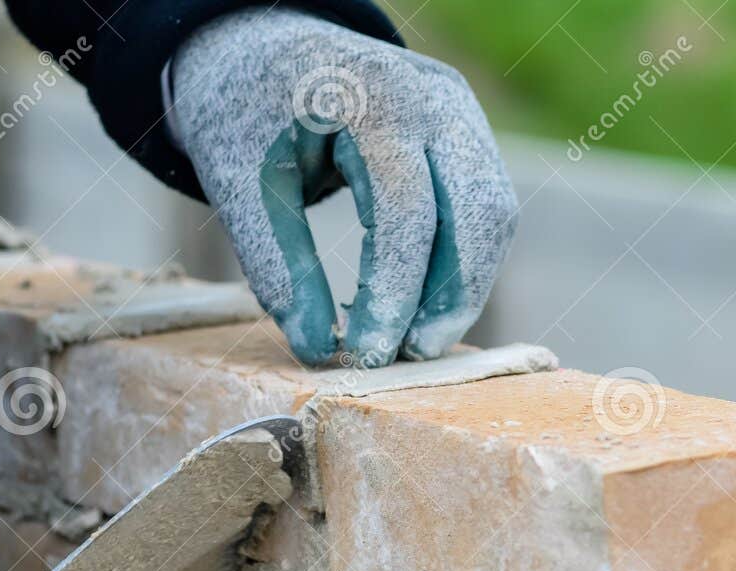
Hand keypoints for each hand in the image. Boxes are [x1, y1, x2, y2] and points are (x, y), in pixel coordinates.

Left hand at [171, 8, 517, 366]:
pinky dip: (463, 264)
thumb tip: (316, 349)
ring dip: (465, 288)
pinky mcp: (467, 135)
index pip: (407, 212)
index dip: (395, 293)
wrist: (262, 48)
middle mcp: (433, 99)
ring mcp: (460, 113)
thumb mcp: (241, 186)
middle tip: (409, 356)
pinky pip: (486, 209)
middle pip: (475, 214)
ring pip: (494, 216)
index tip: (370, 354)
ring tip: (416, 339)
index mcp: (372, 99)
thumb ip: (277, 265)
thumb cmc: (245, 113)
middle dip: (451, 298)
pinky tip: (423, 304)